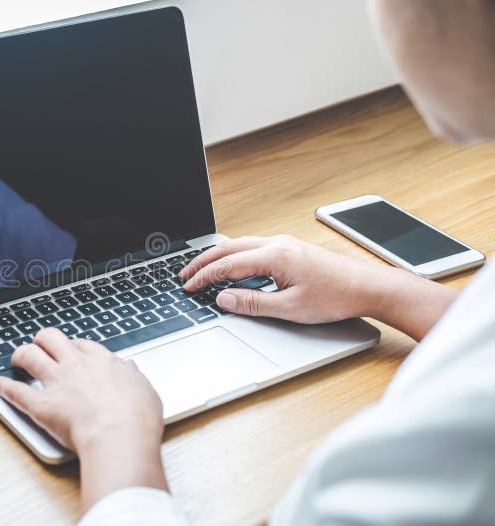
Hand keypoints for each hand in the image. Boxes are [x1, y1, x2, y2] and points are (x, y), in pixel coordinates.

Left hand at [0, 328, 167, 511]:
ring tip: (16, 358)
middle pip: (51, 338)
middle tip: (40, 345)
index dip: (72, 345)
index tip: (71, 350)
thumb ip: (132, 377)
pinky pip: (16, 392)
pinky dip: (4, 387)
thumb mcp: (144, 389)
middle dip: (42, 339)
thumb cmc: (136, 416)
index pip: (81, 344)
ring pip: (29, 356)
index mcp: (101, 361)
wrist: (119, 434)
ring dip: (19, 354)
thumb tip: (130, 370)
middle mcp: (75, 365)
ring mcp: (56, 383)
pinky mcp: (41, 405)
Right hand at [179, 235, 457, 338]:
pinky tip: (232, 264)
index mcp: (275, 256)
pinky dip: (235, 254)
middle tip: (184, 275)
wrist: (368, 287)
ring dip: (218, 256)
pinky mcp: (291, 248)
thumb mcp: (290, 308)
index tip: (188, 287)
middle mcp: (277, 244)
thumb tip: (223, 299)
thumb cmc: (335, 297)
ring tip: (201, 268)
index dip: (204, 276)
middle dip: (203, 261)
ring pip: (241, 244)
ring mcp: (284, 244)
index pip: (228, 264)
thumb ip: (253, 303)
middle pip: (229, 247)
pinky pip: (254, 246)